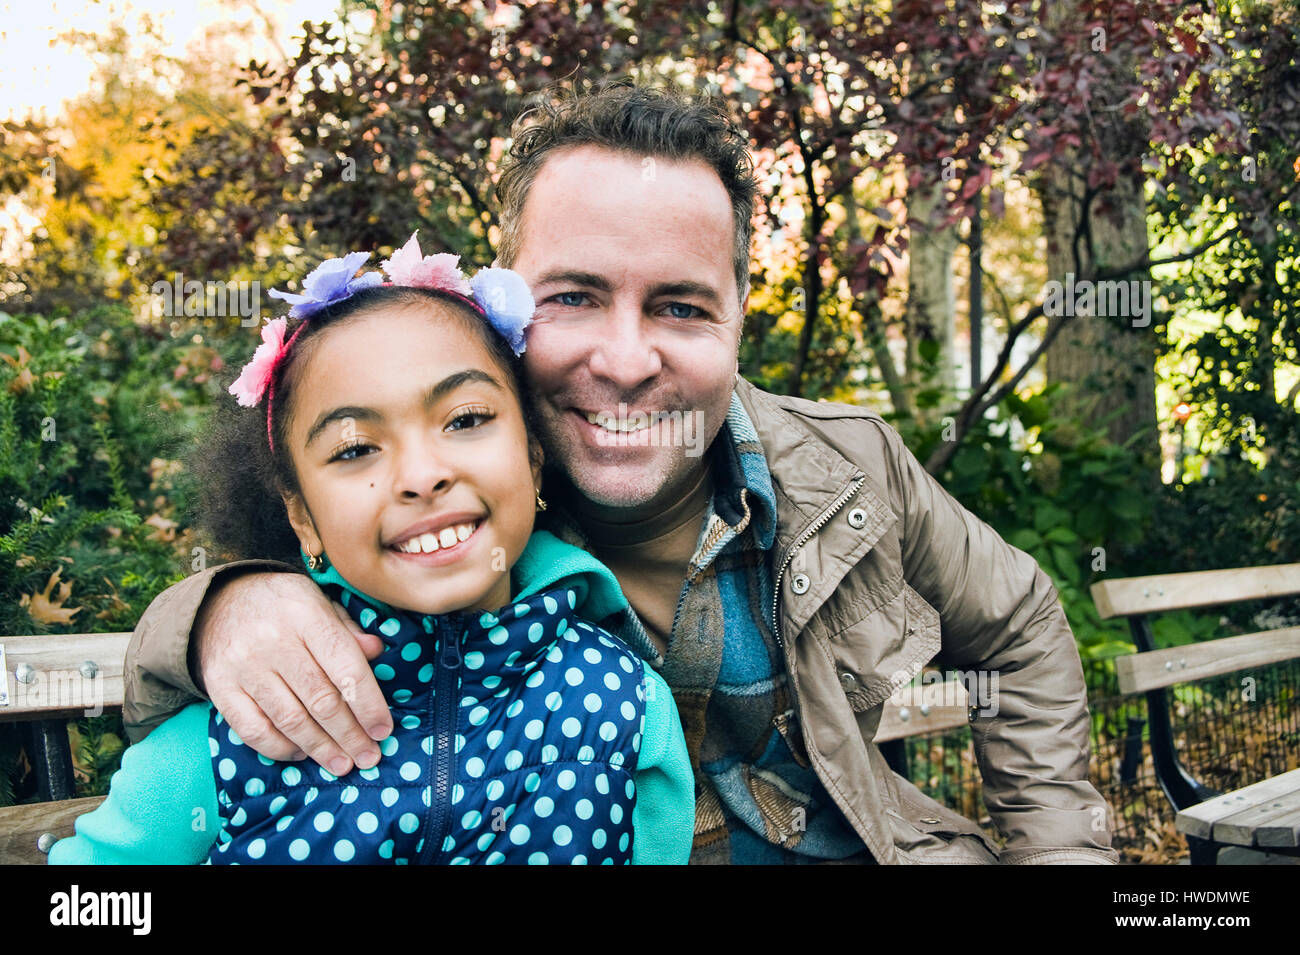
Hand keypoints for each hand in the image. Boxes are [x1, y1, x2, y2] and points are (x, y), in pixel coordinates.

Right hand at [192, 571, 389, 774]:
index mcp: (306, 616)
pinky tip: (300, 753)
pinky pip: (252, 729)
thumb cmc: (284, 606)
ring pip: (290, 719)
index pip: (346, 668)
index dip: (368, 705)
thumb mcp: (320, 602)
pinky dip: (278, 748)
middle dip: (349, 735)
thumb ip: (348, 630)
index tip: (382, 730)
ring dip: (320, 748)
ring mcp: (243, 667)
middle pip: (320, 700)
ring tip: (341, 764)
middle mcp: (274, 641)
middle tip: (368, 757)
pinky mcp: (220, 688)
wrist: (218, 601)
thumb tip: (377, 652)